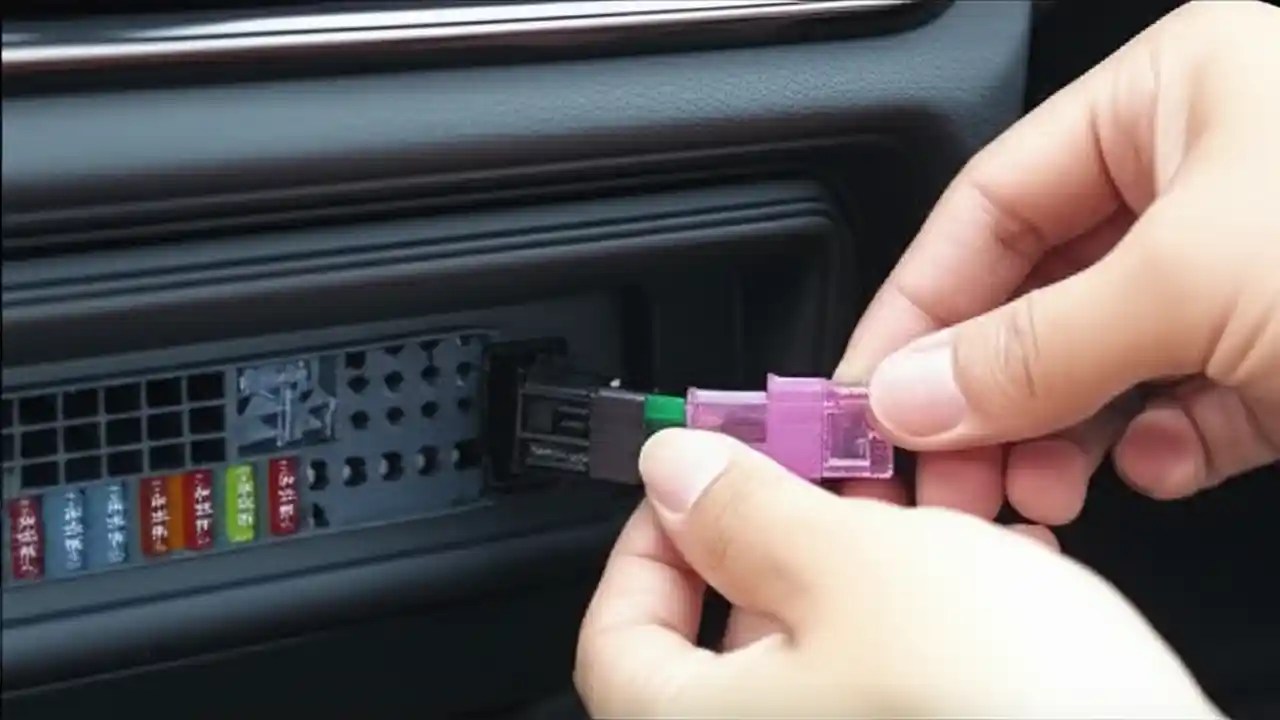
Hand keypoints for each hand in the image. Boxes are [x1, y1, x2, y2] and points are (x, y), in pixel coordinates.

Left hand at [575, 429, 1220, 717]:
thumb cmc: (1002, 710)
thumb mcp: (854, 568)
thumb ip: (744, 512)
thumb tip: (676, 470)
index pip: (620, 634)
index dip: (651, 542)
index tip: (699, 483)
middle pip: (739, 632)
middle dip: (797, 532)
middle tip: (842, 469)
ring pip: (836, 650)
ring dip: (881, 565)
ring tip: (945, 508)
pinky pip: (904, 685)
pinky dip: (937, 624)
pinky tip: (1003, 574)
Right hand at [836, 1, 1279, 528]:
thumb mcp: (1194, 282)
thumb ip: (1034, 349)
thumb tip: (908, 394)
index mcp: (1174, 98)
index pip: (990, 202)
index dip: (916, 307)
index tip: (867, 397)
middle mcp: (1207, 172)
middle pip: (1039, 292)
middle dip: (987, 395)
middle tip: (940, 472)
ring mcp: (1251, 264)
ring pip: (1107, 358)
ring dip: (1060, 436)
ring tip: (1038, 493)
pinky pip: (1189, 402)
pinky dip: (1160, 447)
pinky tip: (1159, 465)